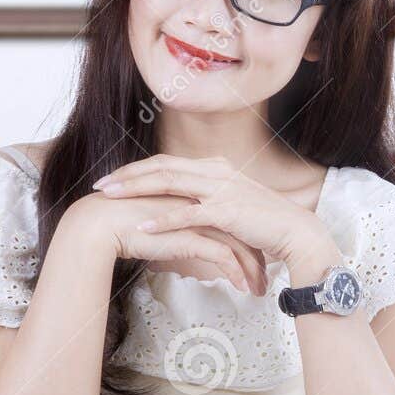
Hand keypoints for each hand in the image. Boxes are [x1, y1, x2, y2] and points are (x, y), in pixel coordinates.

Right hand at [64, 191, 268, 295]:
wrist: (99, 225)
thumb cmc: (120, 224)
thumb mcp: (156, 225)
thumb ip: (172, 228)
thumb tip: (181, 240)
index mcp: (192, 196)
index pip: (229, 218)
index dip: (243, 240)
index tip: (253, 260)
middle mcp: (199, 203)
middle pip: (239, 230)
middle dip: (255, 256)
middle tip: (263, 278)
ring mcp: (197, 218)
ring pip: (236, 244)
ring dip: (251, 268)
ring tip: (258, 289)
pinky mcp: (191, 234)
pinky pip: (223, 256)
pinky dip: (236, 273)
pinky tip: (243, 289)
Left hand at [93, 155, 338, 276]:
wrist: (295, 232)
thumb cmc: (264, 223)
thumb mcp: (231, 204)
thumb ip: (207, 200)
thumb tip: (182, 206)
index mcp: (214, 167)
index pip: (167, 162)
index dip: (137, 169)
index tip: (112, 179)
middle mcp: (215, 171)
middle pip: (161, 167)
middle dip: (127, 175)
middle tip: (100, 185)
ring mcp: (221, 189)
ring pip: (169, 183)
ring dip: (136, 190)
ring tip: (110, 199)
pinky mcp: (227, 211)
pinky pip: (188, 214)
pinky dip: (163, 220)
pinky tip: (142, 228)